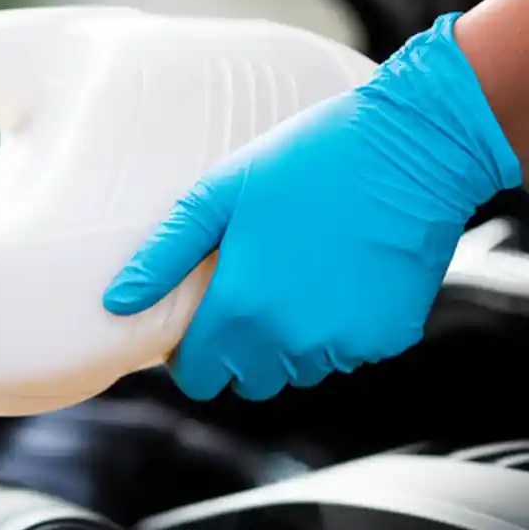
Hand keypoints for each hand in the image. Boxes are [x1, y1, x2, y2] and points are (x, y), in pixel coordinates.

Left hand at [103, 13, 522, 400]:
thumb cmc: (305, 162)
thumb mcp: (217, 196)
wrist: (412, 148)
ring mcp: (344, 345)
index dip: (194, 355)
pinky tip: (340, 281)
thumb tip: (116, 303)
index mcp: (242, 310)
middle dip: (240, 351)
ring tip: (296, 282)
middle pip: (248, 381)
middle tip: (251, 294)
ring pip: (297, 372)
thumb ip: (162, 257)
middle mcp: (291, 341)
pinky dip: (338, 332)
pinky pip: (346, 355)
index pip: (199, 378)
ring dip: (289, 344)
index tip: (203, 321)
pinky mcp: (387, 338)